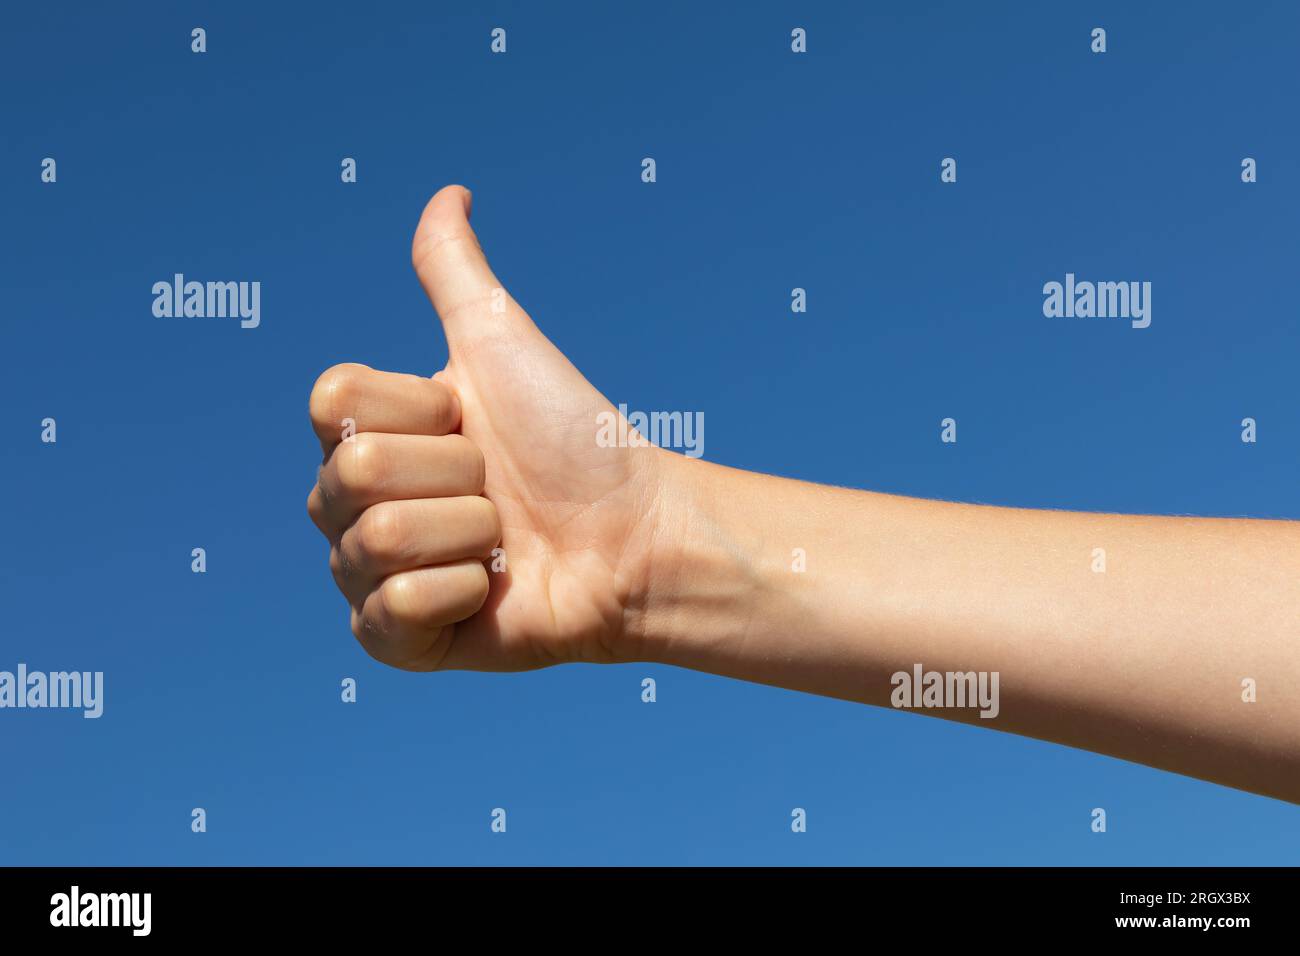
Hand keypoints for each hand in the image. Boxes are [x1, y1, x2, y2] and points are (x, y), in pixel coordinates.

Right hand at [307, 186, 674, 671]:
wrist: (634, 534)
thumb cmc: (573, 440)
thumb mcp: (505, 341)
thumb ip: (456, 273)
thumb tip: (450, 192)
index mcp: (367, 435)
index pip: (336, 403)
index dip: (422, 407)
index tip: (472, 421)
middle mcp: (355, 506)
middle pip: (355, 472)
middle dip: (455, 474)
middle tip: (499, 488)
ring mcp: (371, 577)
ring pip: (376, 540)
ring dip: (467, 533)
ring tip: (505, 540)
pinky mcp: (398, 641)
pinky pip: (390, 612)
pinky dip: (461, 596)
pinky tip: (493, 591)